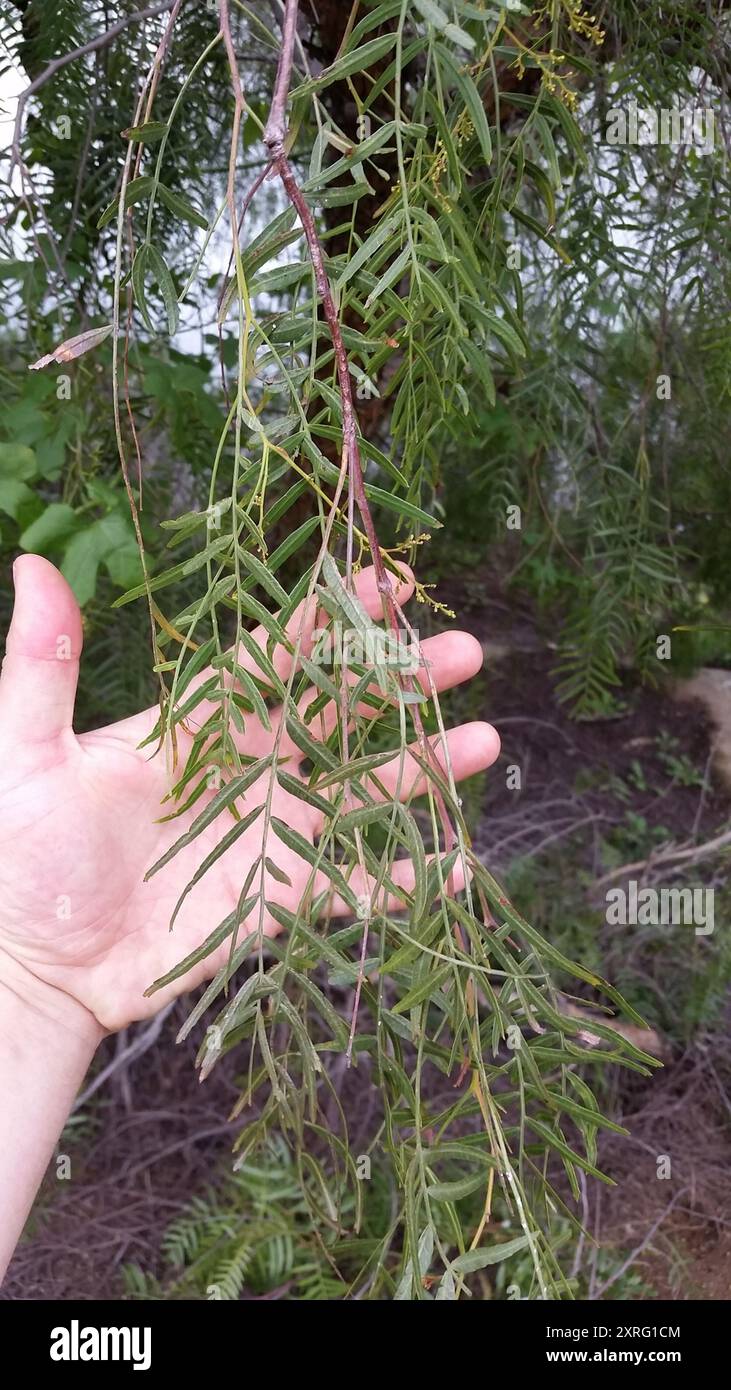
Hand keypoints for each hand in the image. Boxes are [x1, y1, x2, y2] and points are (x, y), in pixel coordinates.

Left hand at [0, 554, 499, 1033]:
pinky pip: (356, 885)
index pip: (278, 654)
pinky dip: (405, 877)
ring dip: (423, 767)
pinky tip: (455, 861)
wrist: (36, 962)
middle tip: (465, 652)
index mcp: (199, 723)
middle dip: (403, 680)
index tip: (388, 578)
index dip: (333, 616)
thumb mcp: (27, 752)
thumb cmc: (21, 853)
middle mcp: (250, 767)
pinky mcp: (281, 899)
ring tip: (484, 741)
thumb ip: (42, 665)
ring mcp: (272, 833)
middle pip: (342, 712)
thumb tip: (34, 565)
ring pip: (364, 790)